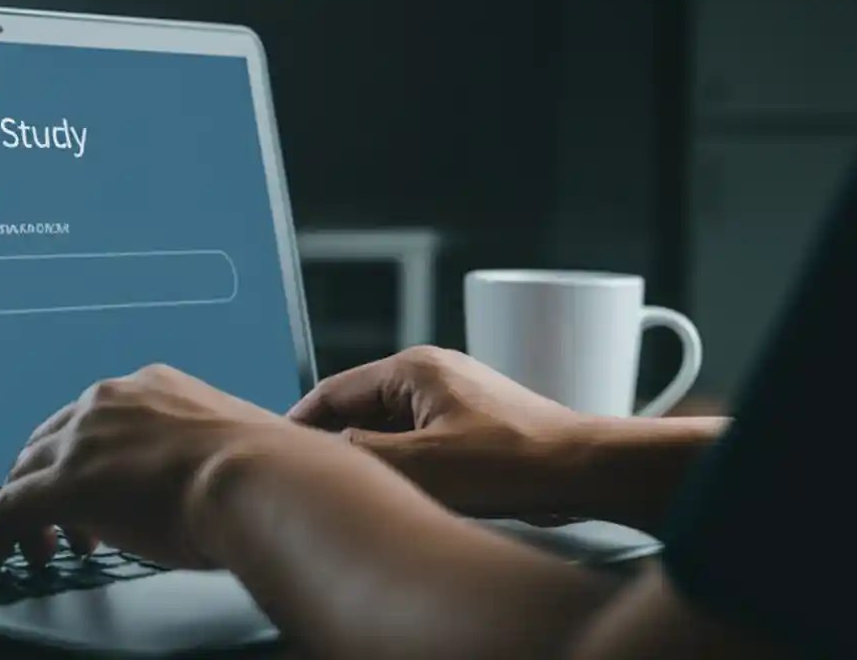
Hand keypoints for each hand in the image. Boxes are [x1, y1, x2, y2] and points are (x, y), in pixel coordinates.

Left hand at [0, 364, 293, 569]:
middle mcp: (110, 401)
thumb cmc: (265, 471)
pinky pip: (10, 509)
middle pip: (53, 439)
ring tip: (41, 547)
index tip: (101, 489)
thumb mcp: (235, 444)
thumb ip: (212, 452)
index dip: (92, 457)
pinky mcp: (62, 485)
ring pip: (27, 472)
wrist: (256, 480)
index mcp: (153, 386)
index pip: (98, 418)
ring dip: (29, 510)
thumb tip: (226, 476)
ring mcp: (83, 441)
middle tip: (68, 524)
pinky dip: (0, 534)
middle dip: (54, 481)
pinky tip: (1, 555)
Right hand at [288, 346, 588, 518]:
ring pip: (389, 424)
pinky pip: (417, 435)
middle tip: (308, 475)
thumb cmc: (510, 461)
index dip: (300, 422)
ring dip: (371, 453)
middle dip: (335, 441)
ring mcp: (453, 393)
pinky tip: (399, 488)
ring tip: (352, 487)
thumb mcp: (421, 465)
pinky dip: (400, 458)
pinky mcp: (471, 419)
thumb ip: (361, 455)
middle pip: (360, 406)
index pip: (334, 390)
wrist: (581, 468)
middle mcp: (430, 371)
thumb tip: (321, 452)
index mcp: (413, 368)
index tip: (275, 448)